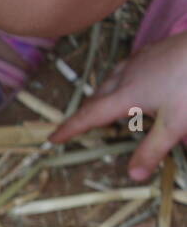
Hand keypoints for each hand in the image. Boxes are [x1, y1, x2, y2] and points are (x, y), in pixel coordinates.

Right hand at [51, 30, 186, 180]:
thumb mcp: (175, 123)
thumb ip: (153, 150)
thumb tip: (134, 176)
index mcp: (125, 96)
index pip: (89, 116)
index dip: (69, 129)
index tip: (52, 138)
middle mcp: (125, 76)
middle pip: (95, 97)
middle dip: (84, 113)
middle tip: (78, 127)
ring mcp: (138, 60)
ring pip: (109, 81)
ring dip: (100, 96)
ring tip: (101, 107)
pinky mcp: (151, 51)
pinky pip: (125, 68)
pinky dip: (118, 81)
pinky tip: (129, 82)